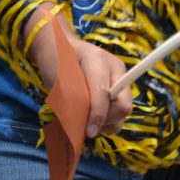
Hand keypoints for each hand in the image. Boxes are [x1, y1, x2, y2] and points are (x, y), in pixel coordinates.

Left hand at [25, 5, 132, 137]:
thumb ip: (71, 97)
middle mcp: (115, 68)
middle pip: (122, 105)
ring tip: (88, 123)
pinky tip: (94, 119)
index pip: (103, 93)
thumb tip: (80, 124)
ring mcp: (120, 78)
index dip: (97, 116)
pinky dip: (109, 121)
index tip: (88, 132)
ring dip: (107, 123)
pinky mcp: (121, 89)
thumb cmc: (55, 60)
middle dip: (105, 120)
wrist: (60, 47)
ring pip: (124, 112)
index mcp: (97, 59)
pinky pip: (121, 112)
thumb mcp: (57, 76)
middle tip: (86, 128)